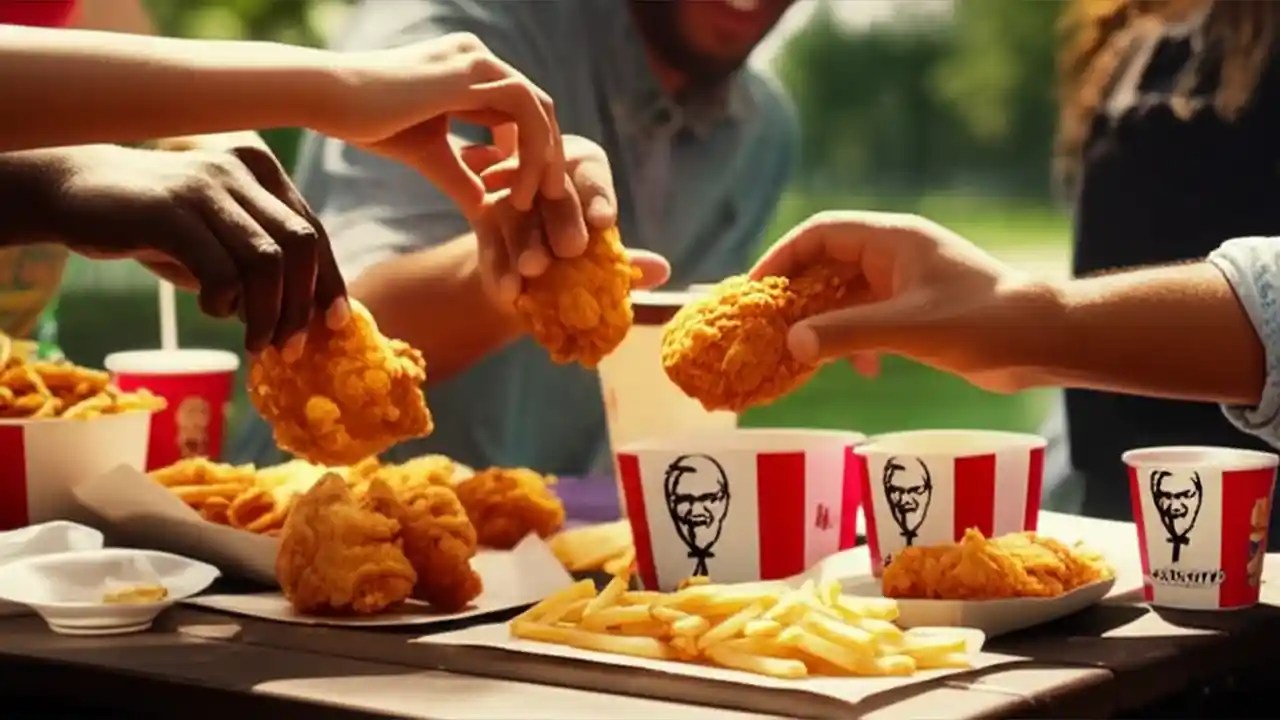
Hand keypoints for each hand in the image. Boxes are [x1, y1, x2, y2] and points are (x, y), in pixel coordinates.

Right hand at [31, 143, 346, 355]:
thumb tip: (308, 317)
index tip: (336, 322)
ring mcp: (206, 186)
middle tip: (293, 346)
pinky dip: (224, 301)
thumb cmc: (158, 226)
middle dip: (302, 303)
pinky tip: (212, 309)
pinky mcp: (171, 210)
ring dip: (268, 312)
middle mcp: (241, 170)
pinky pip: (220, 269)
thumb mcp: (218, 240)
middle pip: (300, 245)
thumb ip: (259, 264)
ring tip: (257, 343)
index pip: (312, 230)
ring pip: (266, 261)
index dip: (330, 280)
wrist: (75, 193)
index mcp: (261, 171)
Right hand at [320, 33, 565, 215]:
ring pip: (539, 107)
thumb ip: (460, 174)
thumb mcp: (426, 153)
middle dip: (549, 156)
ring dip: (545, 158)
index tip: (523, 195)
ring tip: (535, 201)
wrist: (329, 98)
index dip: (529, 152)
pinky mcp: (471, 70)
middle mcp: (477, 57)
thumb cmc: (365, 122)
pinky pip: (526, 110)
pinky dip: (533, 151)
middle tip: (550, 201)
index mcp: (467, 69)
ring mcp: (476, 59)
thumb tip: (484, 207)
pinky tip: (517, 190)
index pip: (520, 109)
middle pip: (538, 106)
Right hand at [464, 135, 670, 308]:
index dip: (597, 194)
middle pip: (552, 189)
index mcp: (579, 167)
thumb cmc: (576, 257)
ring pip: (516, 213)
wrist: (528, 279)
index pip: (590, 170)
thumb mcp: (601, 260)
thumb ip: (627, 264)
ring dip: (525, 243)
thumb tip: (661, 269)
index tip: (604, 222)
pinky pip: (490, 241)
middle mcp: (541, 170)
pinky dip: (499, 267)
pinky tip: (509, 291)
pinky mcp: (480, 217)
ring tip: (534, 270)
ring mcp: (506, 191)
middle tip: (571, 249)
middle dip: (562, 218)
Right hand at [751, 211, 1046, 392]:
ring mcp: (906, 283)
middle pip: (827, 265)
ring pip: (846, 296)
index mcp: (891, 239)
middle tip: (768, 328)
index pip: (820, 234)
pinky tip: (861, 370)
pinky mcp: (917, 311)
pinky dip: (854, 341)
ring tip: (805, 355)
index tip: (756, 290)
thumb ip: (846, 333)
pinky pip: (868, 318)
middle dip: (798, 297)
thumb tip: (791, 343)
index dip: (782, 257)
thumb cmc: (982, 321)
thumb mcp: (908, 328)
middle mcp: (894, 255)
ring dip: (825, 324)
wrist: (1042, 339)